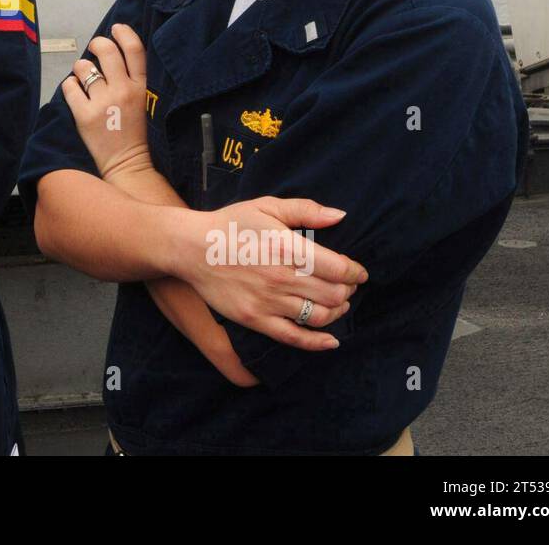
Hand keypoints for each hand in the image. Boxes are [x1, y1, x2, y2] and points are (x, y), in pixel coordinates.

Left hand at [61, 23, 151, 180]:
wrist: (128, 163)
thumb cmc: (135, 131)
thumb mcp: (144, 101)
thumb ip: (132, 79)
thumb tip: (111, 53)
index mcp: (142, 87)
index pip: (134, 49)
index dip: (124, 33)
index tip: (116, 28)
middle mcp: (123, 90)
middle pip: (106, 50)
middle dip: (97, 44)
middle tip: (95, 49)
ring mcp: (103, 102)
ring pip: (84, 67)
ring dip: (81, 67)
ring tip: (84, 77)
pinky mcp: (84, 115)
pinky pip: (69, 86)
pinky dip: (70, 85)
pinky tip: (76, 92)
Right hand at [171, 196, 368, 350]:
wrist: (191, 247)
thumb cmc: (231, 224)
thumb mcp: (266, 206)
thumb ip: (306, 210)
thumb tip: (340, 216)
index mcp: (287, 247)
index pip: (339, 268)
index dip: (355, 272)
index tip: (357, 272)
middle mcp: (281, 277)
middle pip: (334, 294)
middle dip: (348, 291)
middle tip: (346, 286)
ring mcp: (268, 301)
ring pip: (320, 316)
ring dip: (337, 311)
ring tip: (338, 304)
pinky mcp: (255, 319)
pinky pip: (294, 338)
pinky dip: (318, 343)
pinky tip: (331, 341)